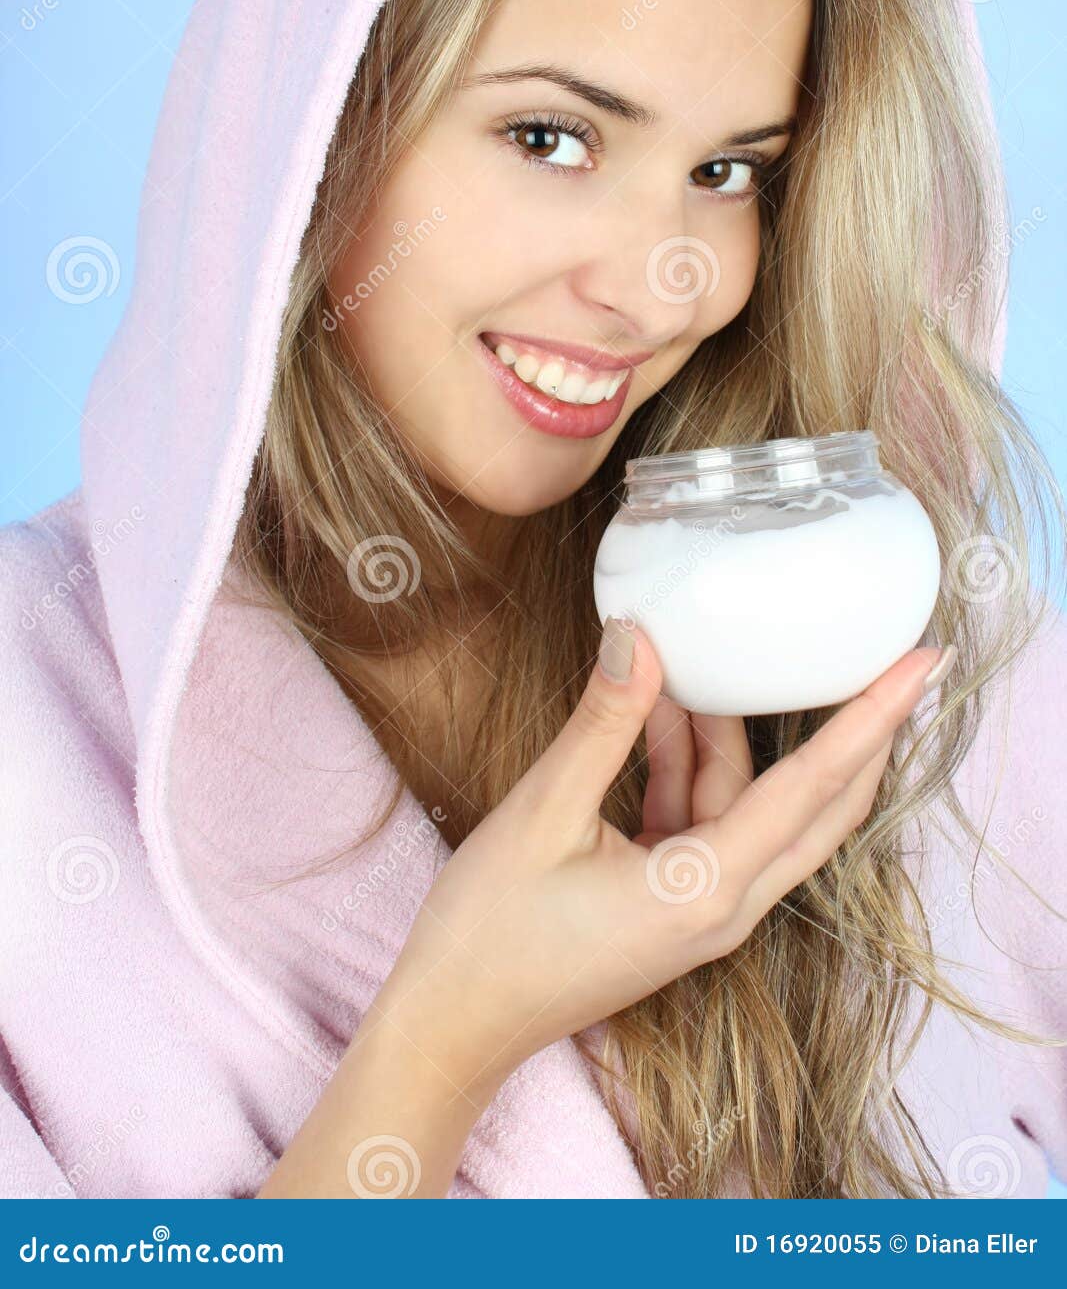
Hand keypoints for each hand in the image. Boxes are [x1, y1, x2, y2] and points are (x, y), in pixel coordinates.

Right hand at [371, 621, 955, 1107]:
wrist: (452, 1024)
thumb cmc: (489, 933)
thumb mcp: (542, 814)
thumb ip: (601, 724)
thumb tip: (640, 637)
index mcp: (704, 891)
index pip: (811, 790)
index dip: (871, 720)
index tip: (921, 667)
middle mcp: (723, 907)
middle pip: (818, 807)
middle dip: (856, 732)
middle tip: (890, 661)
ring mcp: (702, 911)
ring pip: (752, 806)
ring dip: (724, 734)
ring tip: (688, 663)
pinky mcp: (674, 905)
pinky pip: (705, 821)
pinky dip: (686, 766)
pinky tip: (654, 713)